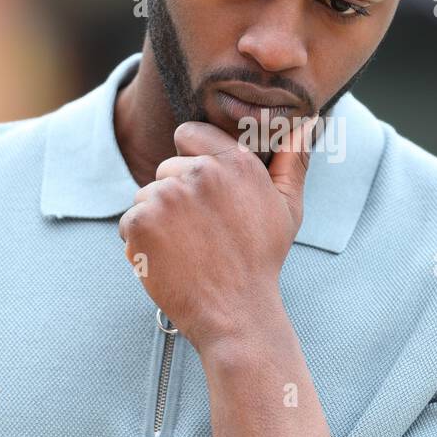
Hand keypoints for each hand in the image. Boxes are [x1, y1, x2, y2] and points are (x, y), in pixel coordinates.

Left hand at [118, 112, 318, 345]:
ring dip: (157, 219)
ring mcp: (167, 196)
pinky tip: (168, 258)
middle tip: (200, 231)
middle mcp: (199, 172)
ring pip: (145, 195)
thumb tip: (308, 123)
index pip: (188, 134)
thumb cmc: (260, 260)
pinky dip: (140, 241)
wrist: (235, 312)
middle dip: (175, 195)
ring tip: (186, 248)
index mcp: (234, 162)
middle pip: (165, 169)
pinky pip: (128, 221)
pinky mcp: (141, 221)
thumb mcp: (287, 209)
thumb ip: (292, 162)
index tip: (201, 191)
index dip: (190, 159)